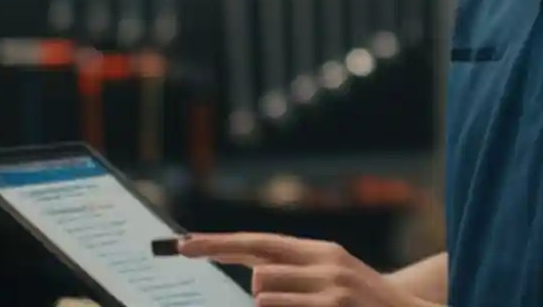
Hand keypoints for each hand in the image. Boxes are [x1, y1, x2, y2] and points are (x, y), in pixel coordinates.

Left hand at [178, 232, 435, 306]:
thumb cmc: (358, 302)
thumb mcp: (331, 276)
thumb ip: (294, 269)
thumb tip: (252, 271)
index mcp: (321, 251)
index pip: (259, 242)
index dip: (218, 243)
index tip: (183, 244)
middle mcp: (326, 265)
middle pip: (259, 273)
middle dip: (262, 291)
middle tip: (292, 298)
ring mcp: (330, 292)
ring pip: (266, 298)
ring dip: (276, 306)